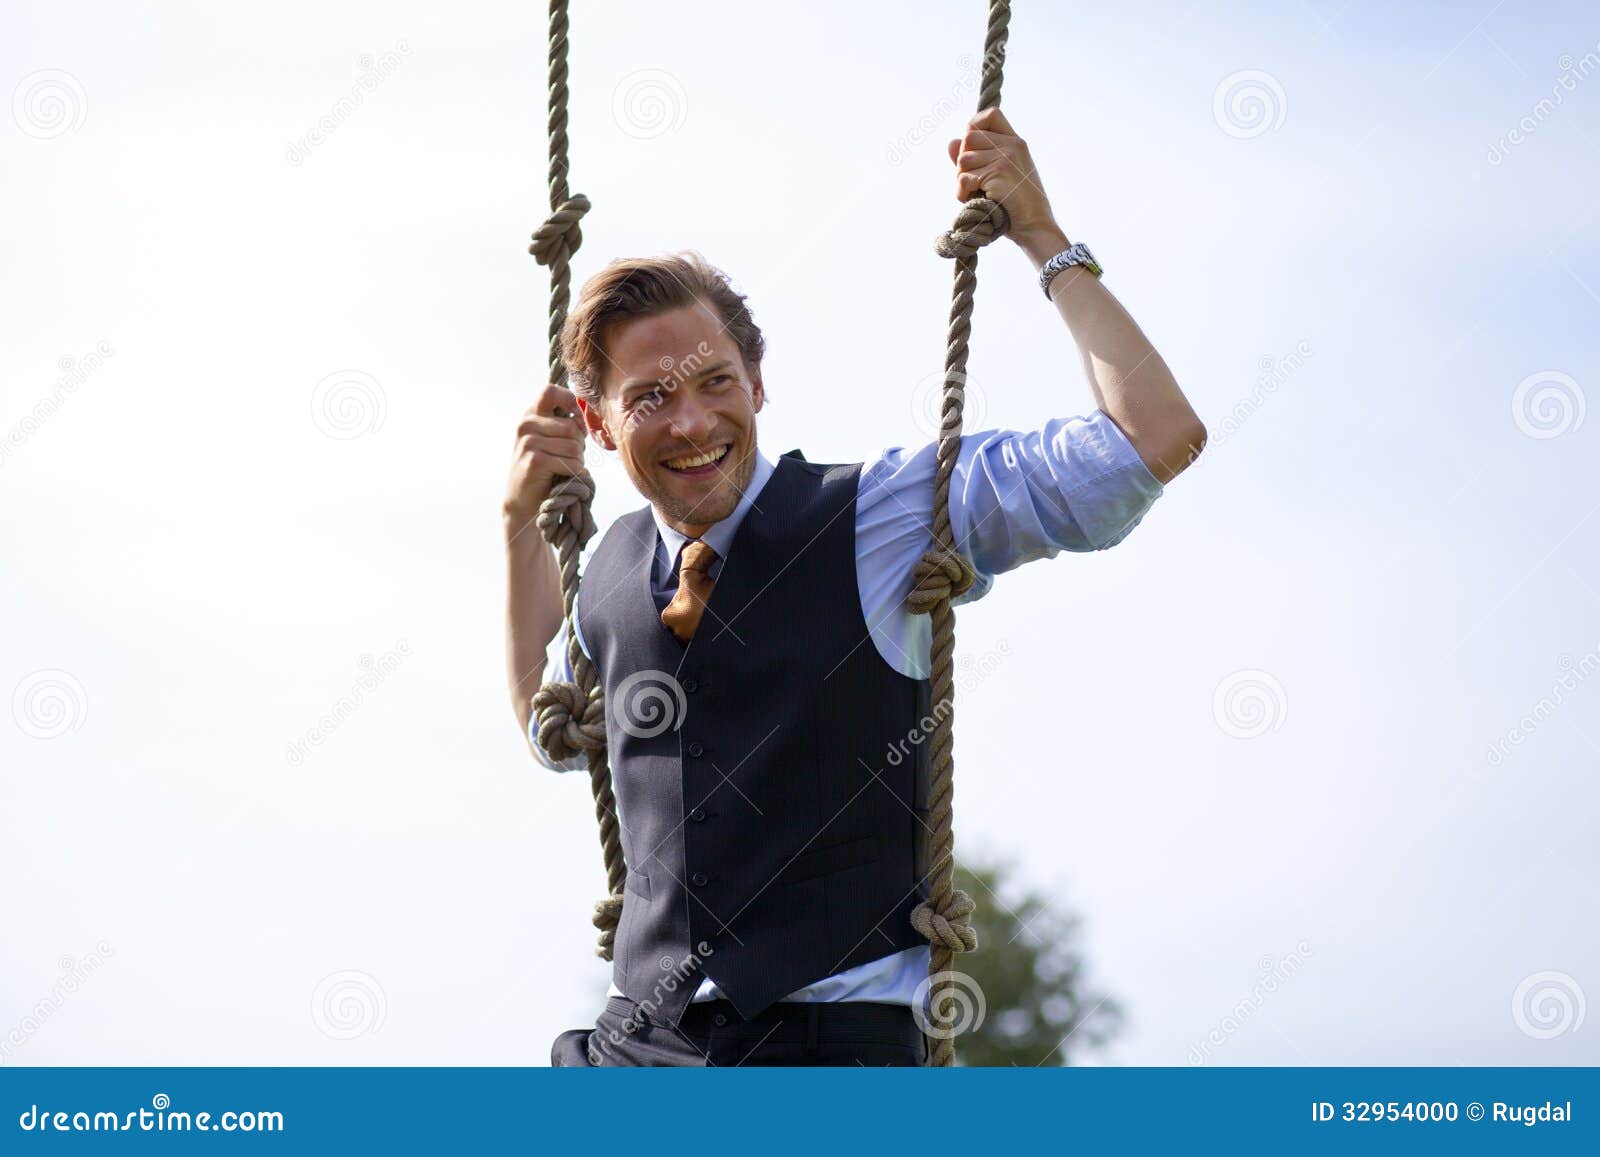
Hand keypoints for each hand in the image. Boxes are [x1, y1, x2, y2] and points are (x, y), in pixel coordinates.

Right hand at [505, 383, 588, 521]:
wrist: (522, 503)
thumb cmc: (544, 469)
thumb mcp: (550, 439)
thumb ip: (564, 423)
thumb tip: (589, 412)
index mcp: (530, 414)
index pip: (551, 391)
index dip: (571, 403)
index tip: (578, 423)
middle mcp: (526, 424)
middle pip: (572, 426)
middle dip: (580, 445)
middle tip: (568, 458)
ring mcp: (528, 442)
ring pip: (575, 446)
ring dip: (577, 461)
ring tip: (563, 468)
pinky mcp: (535, 461)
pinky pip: (571, 462)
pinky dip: (574, 473)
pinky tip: (561, 477)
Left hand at [947, 107, 1059, 248]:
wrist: (1034, 226)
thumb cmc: (1015, 204)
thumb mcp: (998, 175)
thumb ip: (976, 157)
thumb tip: (951, 142)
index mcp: (1016, 142)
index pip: (990, 115)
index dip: (974, 126)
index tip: (972, 147)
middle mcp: (1012, 145)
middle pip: (969, 137)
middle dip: (963, 161)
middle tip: (973, 181)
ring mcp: (1005, 157)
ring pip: (963, 159)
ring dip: (962, 180)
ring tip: (976, 193)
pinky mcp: (997, 173)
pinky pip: (963, 178)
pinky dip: (962, 193)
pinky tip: (975, 200)